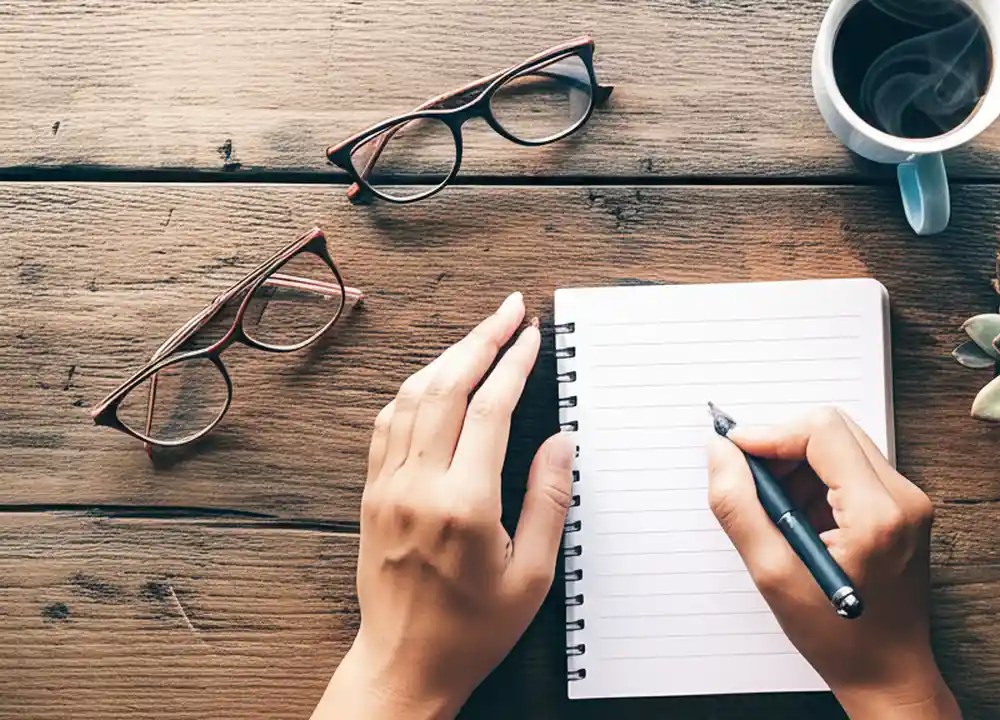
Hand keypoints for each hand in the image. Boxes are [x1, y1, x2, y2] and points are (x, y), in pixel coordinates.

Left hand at [312, 292, 575, 719]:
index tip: (533, 335)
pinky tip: (434, 379)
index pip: (490, 409)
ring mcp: (387, 487)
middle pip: (447, 386)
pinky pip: (387, 423)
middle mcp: (418, 485)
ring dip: (448, 356)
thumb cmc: (471, 629)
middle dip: (482, 338)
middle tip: (510, 308)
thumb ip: (548, 501)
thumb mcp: (532, 575)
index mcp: (463, 504)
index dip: (514, 363)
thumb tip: (561, 442)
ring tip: (480, 334)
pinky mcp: (371, 494)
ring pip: (412, 396)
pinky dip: (413, 389)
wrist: (404, 664)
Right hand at [706, 408, 958, 718]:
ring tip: (777, 513)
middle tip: (750, 483)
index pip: (821, 432)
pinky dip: (817, 481)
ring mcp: (908, 501)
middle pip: (832, 431)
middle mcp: (903, 498)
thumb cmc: (839, 639)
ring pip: (842, 445)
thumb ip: (739, 508)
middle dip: (782, 447)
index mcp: (877, 515)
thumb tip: (720, 454)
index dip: (770, 434)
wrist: (889, 674)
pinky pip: (853, 468)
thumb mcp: (773, 576)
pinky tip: (801, 520)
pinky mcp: (904, 508)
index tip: (735, 453)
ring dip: (798, 466)